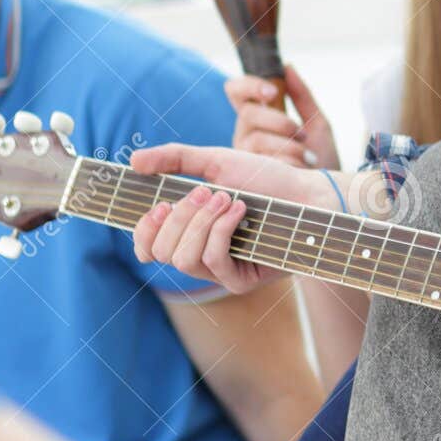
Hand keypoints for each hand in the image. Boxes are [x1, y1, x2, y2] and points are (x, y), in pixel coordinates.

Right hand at [129, 143, 333, 292]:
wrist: (307, 193)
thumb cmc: (265, 179)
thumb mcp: (217, 161)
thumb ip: (176, 159)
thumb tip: (133, 162)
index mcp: (188, 233)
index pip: (148, 248)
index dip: (143, 231)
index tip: (157, 205)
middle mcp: (200, 256)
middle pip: (162, 251)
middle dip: (180, 216)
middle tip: (206, 191)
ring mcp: (220, 273)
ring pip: (184, 258)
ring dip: (201, 223)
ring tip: (226, 198)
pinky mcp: (241, 281)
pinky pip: (213, 261)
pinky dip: (221, 231)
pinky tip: (239, 211)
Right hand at [224, 64, 337, 167]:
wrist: (330, 194)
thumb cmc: (323, 161)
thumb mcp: (317, 124)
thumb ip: (302, 95)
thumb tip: (287, 67)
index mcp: (259, 118)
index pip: (236, 91)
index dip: (248, 85)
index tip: (272, 92)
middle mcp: (246, 135)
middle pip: (248, 113)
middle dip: (279, 122)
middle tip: (301, 134)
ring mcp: (242, 157)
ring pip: (254, 137)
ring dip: (287, 146)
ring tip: (307, 158)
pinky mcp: (246, 177)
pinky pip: (259, 159)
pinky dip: (286, 161)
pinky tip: (300, 170)